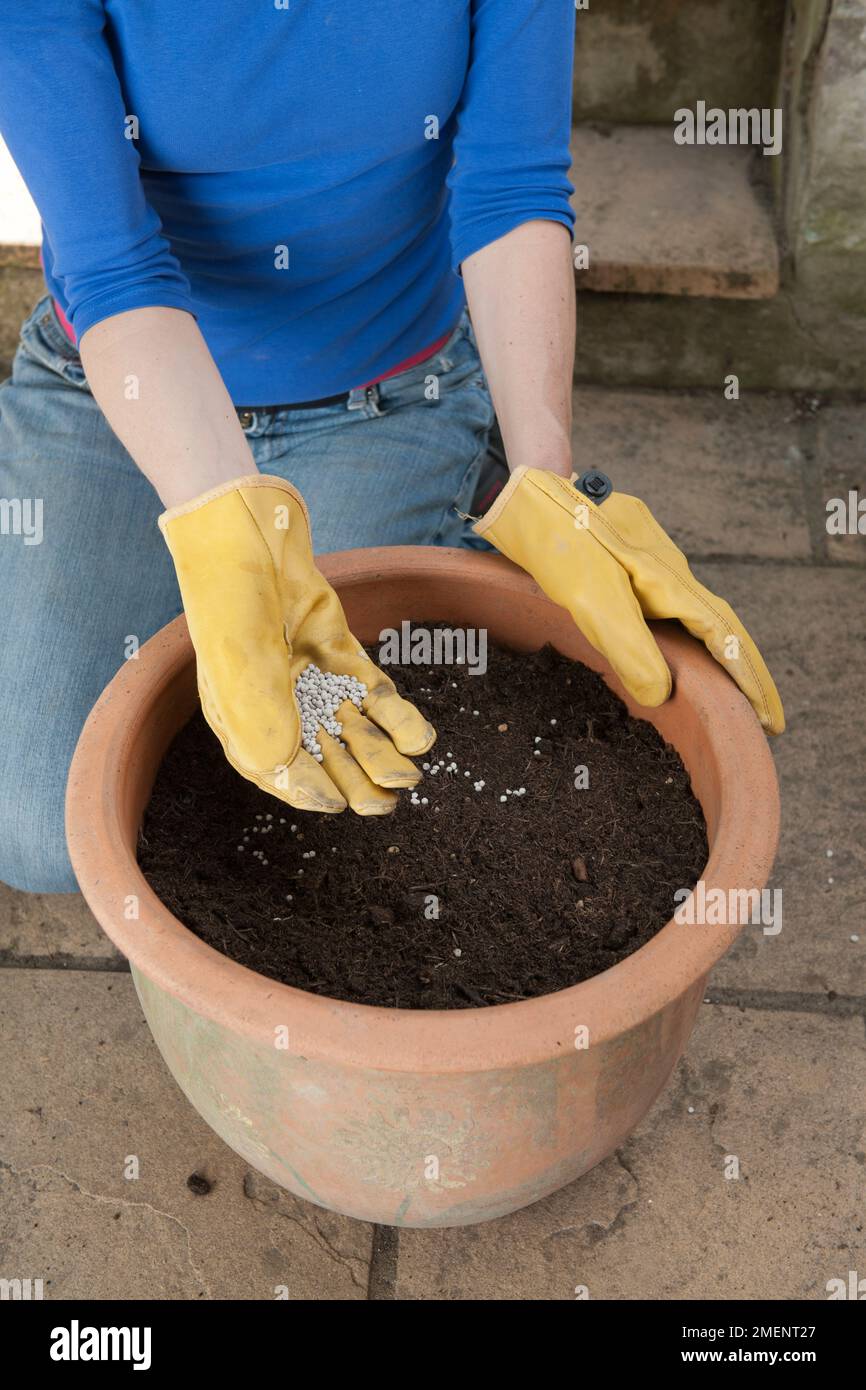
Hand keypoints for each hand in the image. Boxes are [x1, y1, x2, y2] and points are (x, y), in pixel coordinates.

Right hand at [159, 475, 435, 812]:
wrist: (246, 526)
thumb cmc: (229, 598)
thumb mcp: (239, 667)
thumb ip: (265, 724)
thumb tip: (291, 777)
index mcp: (240, 715)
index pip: (277, 769)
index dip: (309, 791)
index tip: (339, 805)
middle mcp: (277, 701)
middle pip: (322, 755)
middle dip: (355, 780)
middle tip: (387, 801)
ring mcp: (309, 674)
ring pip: (353, 726)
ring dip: (381, 753)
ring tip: (409, 774)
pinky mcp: (337, 648)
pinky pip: (371, 691)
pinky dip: (396, 714)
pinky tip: (419, 736)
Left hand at [474, 466, 783, 733]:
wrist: (533, 490)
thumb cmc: (560, 543)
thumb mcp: (591, 601)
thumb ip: (628, 647)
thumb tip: (662, 694)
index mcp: (669, 583)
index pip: (722, 638)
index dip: (747, 679)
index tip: (770, 720)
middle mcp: (671, 571)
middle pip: (720, 627)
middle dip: (745, 673)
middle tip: (767, 719)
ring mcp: (655, 562)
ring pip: (699, 614)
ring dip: (720, 654)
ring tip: (736, 693)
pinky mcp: (636, 559)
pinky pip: (676, 602)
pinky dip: (692, 633)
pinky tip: (686, 648)